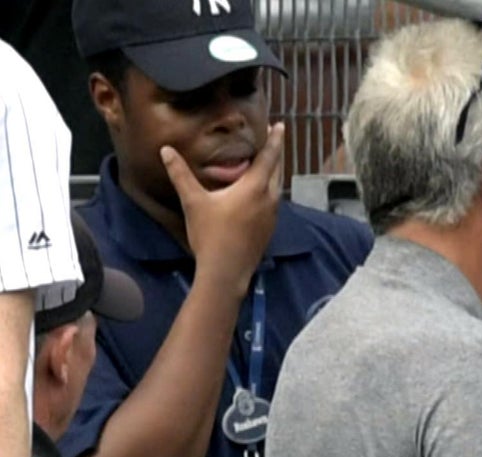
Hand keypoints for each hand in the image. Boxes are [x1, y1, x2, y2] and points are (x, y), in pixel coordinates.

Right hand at [160, 123, 285, 295]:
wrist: (227, 271)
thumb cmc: (211, 235)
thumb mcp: (193, 202)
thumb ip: (181, 174)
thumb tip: (166, 150)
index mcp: (255, 187)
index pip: (269, 157)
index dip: (275, 140)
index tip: (281, 126)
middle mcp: (269, 198)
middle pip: (277, 170)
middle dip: (276, 154)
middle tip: (274, 140)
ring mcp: (272, 215)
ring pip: (277, 187)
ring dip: (273, 173)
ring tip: (266, 163)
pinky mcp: (269, 228)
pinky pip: (273, 201)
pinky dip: (269, 189)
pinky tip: (259, 193)